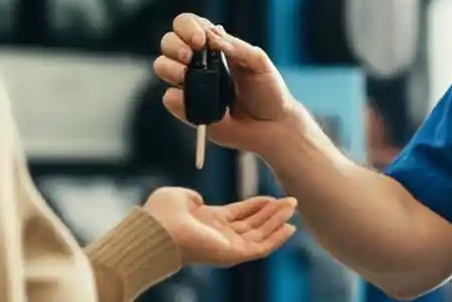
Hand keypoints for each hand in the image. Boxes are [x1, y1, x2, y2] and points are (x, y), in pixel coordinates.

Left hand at [142, 187, 297, 266]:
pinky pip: (261, 247)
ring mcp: (228, 246)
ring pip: (260, 234)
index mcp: (209, 221)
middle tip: (291, 200)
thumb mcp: (179, 197)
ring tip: (293, 206)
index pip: (239, 214)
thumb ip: (192, 197)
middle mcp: (220, 236)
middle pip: (253, 224)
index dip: (257, 205)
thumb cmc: (162, 214)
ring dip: (278, 221)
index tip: (272, 197)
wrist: (158, 230)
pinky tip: (290, 227)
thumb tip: (199, 200)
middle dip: (272, 212)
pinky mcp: (233, 254)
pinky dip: (277, 238)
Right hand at [154, 14, 300, 155]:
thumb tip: (212, 34)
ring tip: (186, 76)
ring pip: (162, 66)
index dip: (187, 26)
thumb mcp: (259, 62)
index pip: (188, 24)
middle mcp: (198, 62)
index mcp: (215, 45)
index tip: (199, 40)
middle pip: (169, 42)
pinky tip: (192, 101)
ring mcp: (192, 85)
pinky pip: (170, 99)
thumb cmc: (269, 91)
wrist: (273, 126)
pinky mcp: (189, 108)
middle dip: (174, 45)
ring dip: (169, 67)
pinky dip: (176, 98)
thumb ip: (236, 47)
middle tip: (189, 56)